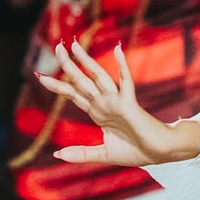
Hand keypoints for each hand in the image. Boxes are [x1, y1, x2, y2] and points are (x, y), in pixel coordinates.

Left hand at [41, 39, 199, 167]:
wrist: (159, 153)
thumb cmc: (136, 151)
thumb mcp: (102, 154)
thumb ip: (81, 153)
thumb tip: (57, 155)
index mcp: (98, 112)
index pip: (74, 94)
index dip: (58, 85)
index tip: (40, 75)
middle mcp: (105, 103)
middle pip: (81, 81)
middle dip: (68, 65)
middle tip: (56, 47)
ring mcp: (117, 101)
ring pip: (98, 77)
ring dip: (86, 60)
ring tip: (73, 45)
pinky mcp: (130, 103)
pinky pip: (125, 81)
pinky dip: (122, 65)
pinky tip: (117, 49)